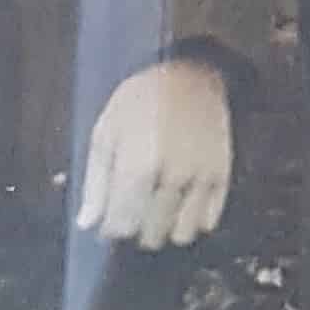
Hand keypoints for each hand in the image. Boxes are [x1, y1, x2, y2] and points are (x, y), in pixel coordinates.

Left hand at [76, 52, 234, 246]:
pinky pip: (208, 221)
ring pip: (182, 233)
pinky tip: (180, 204)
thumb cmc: (140, 101)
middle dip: (137, 230)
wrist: (191, 75)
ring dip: (166, 229)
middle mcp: (173, 177)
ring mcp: (201, 179)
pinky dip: (193, 221)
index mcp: (139, 166)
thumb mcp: (106, 131)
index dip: (112, 228)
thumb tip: (87, 223)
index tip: (110, 221)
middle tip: (133, 211)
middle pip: (152, 234)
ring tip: (157, 211)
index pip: (123, 224)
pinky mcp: (222, 176)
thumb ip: (95, 182)